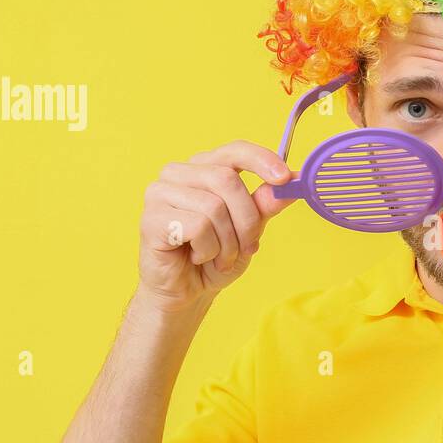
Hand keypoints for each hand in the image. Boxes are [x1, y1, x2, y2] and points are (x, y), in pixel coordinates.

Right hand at [136, 140, 294, 312]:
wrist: (186, 292)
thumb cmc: (213, 258)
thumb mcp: (248, 230)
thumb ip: (264, 204)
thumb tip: (291, 182)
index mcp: (202, 168)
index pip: (234, 150)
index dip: (261, 160)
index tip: (285, 179)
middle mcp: (178, 174)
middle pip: (227, 180)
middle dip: (247, 220)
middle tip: (248, 246)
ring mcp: (160, 193)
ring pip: (214, 206)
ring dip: (228, 242)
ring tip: (220, 257)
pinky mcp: (151, 218)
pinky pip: (198, 226)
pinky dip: (208, 249)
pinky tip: (198, 257)